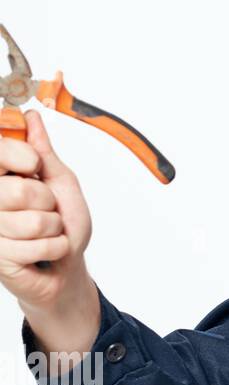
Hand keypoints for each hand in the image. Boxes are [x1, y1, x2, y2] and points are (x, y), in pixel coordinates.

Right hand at [0, 110, 94, 311]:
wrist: (66, 267)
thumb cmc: (63, 224)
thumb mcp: (59, 181)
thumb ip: (43, 152)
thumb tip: (31, 117)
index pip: (0, 152)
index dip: (22, 157)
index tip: (33, 166)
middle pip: (19, 190)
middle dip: (47, 202)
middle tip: (46, 210)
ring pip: (32, 221)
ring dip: (53, 228)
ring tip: (46, 232)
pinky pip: (37, 245)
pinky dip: (54, 247)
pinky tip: (44, 251)